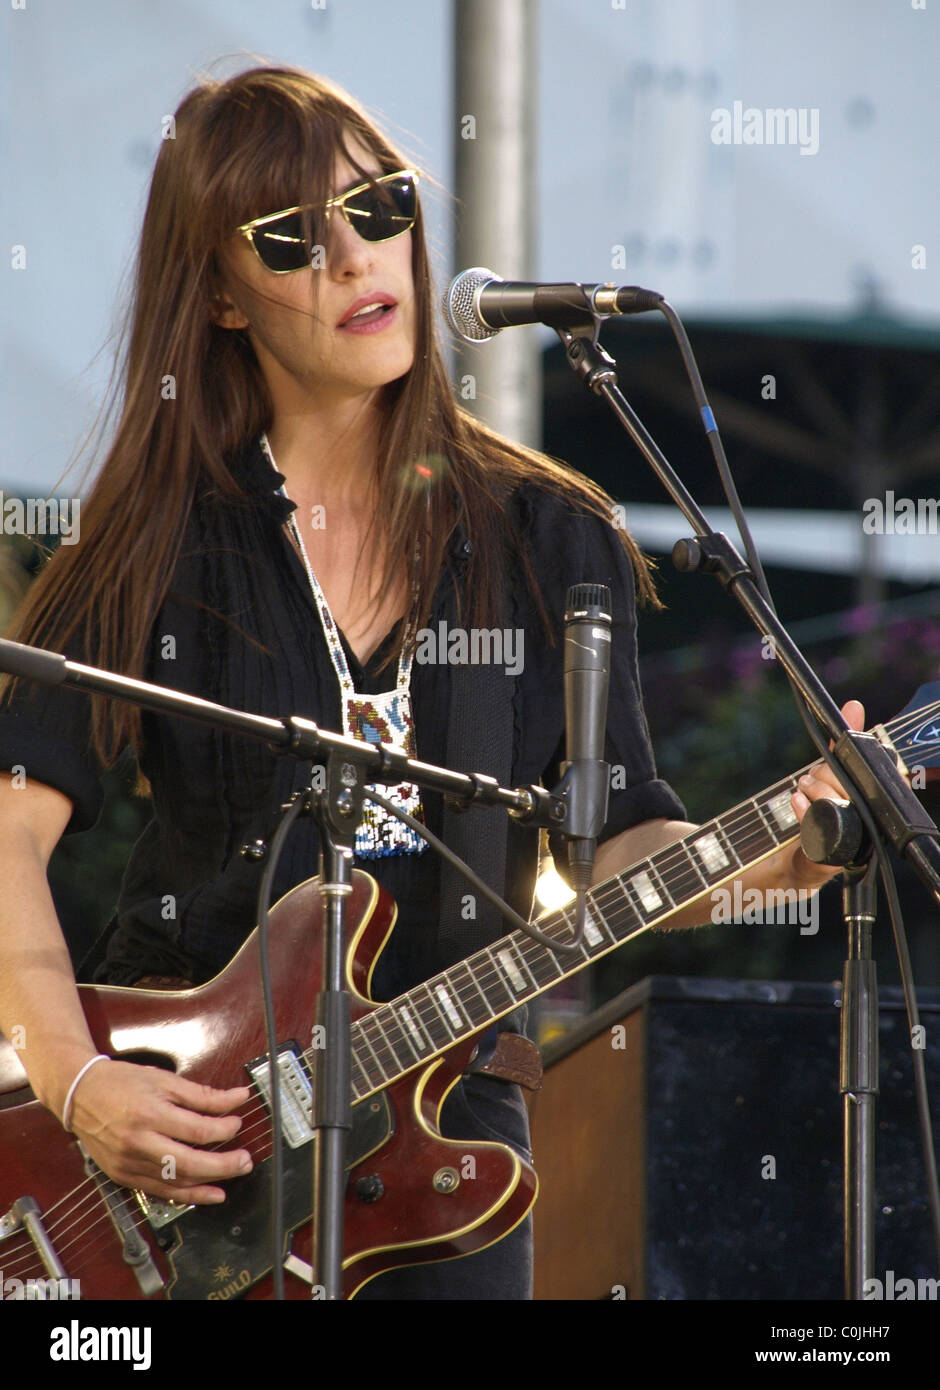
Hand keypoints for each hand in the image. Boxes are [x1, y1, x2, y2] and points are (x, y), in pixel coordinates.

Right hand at [68, 1058, 253, 1203]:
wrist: (80, 1094)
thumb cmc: (120, 1083)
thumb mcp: (164, 1080)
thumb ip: (202, 1094)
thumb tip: (236, 1098)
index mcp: (150, 1114)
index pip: (198, 1130)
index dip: (224, 1129)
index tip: (238, 1124)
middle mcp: (138, 1143)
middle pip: (190, 1163)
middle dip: (224, 1165)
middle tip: (245, 1160)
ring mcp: (129, 1164)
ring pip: (177, 1181)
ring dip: (210, 1182)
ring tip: (233, 1174)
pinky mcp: (123, 1175)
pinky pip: (160, 1191)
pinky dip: (186, 1195)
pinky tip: (207, 1193)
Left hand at [789, 698, 865, 887]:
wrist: (792, 860)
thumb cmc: (814, 816)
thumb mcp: (827, 777)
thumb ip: (842, 746)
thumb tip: (854, 706)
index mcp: (875, 805)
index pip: (887, 776)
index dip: (870, 764)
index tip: (847, 757)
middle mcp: (871, 826)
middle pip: (856, 787)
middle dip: (828, 775)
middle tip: (808, 778)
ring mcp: (853, 845)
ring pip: (840, 804)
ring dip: (816, 789)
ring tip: (801, 790)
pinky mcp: (830, 861)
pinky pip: (820, 828)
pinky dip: (805, 812)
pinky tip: (798, 803)